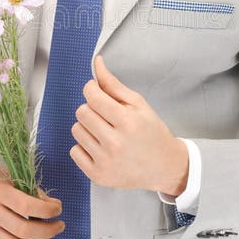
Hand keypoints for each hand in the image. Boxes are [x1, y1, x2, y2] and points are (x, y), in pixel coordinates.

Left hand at [69, 55, 188, 194]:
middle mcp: (115, 143)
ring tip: (104, 132)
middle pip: (82, 112)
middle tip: (106, 115)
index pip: (92, 97)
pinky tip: (100, 147)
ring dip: (87, 127)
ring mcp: (105, 161)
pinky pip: (74, 151)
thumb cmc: (151, 133)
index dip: (91, 90)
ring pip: (76, 130)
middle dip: (91, 109)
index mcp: (127, 122)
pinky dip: (84, 147)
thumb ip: (113, 84)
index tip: (96, 92)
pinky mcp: (98, 175)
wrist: (163, 166)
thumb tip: (96, 63)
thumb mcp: (138, 104)